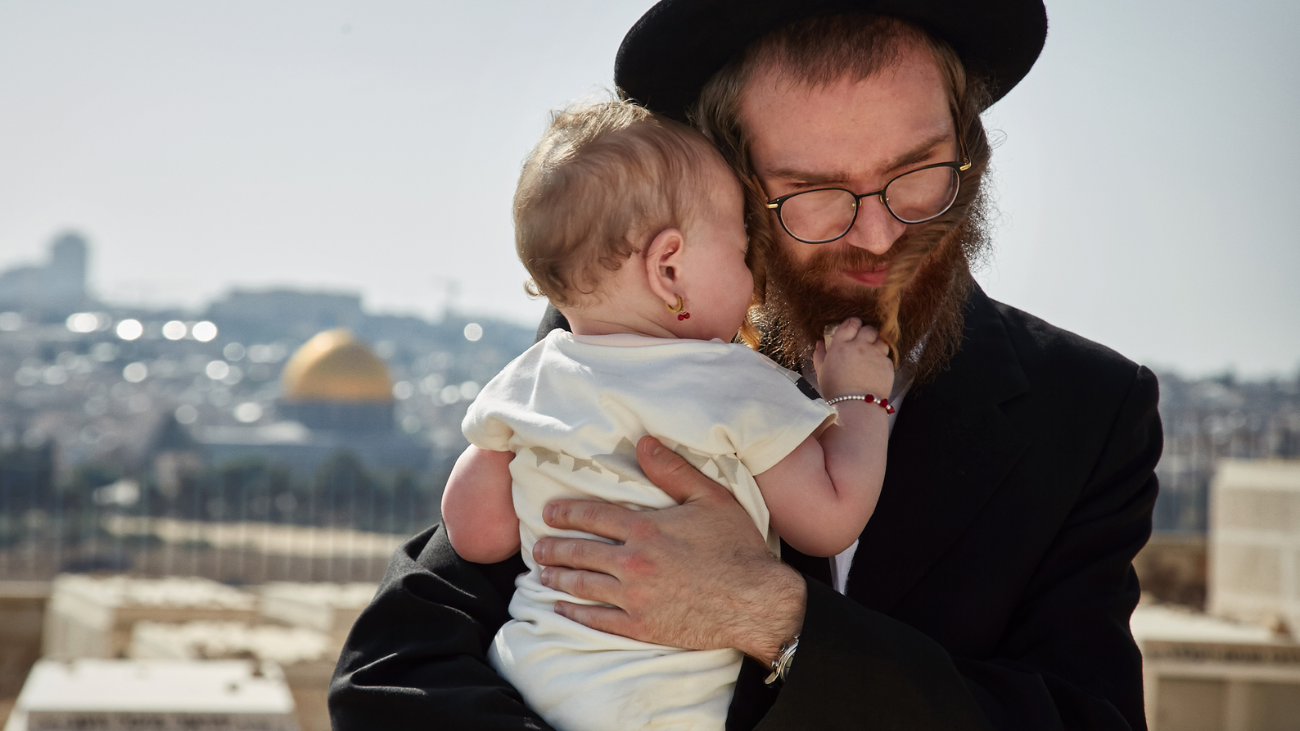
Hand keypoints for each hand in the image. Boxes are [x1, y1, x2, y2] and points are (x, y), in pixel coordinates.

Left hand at [531, 436, 806, 662]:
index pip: (592, 517)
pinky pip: (597, 620)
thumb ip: (673, 470)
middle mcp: (633, 563)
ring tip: (543, 574)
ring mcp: (635, 598)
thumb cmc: (737, 547)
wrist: (757, 603)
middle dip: (553, 548)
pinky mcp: (641, 627)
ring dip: (558, 579)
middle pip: (579, 553)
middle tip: (537, 547)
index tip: (548, 513)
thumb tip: (644, 441)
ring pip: (582, 586)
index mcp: (646, 529)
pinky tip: (562, 608)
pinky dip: (574, 613)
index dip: (566, 513)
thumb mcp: (711, 498)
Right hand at [814, 317, 893, 398]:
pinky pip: (886, 357)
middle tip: (864, 340)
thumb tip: (819, 342)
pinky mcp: (887, 365)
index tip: (854, 326)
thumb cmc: (835, 390)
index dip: (853, 323)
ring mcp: (875, 355)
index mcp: (841, 346)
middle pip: (868, 329)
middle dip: (867, 332)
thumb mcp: (822, 371)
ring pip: (881, 341)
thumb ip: (820, 354)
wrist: (856, 406)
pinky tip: (876, 368)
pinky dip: (882, 360)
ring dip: (877, 344)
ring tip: (872, 354)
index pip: (850, 324)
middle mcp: (859, 347)